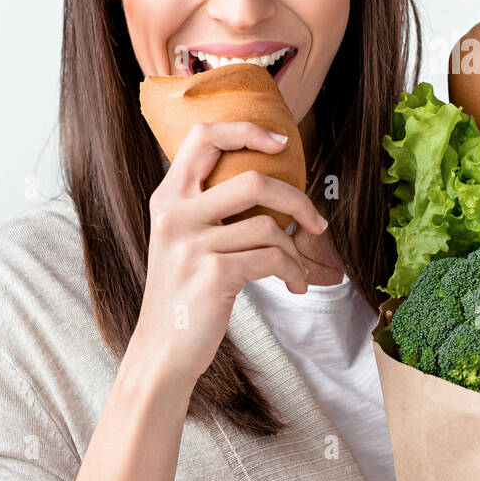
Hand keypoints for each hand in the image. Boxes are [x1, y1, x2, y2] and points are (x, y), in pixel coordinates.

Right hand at [130, 121, 328, 389]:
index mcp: (167, 198)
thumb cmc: (185, 293)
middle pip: (253, 180)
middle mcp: (175, 215)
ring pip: (270, 227)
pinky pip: (272, 259)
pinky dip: (293, 272)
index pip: (204, 136)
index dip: (246, 130)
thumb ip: (209, 207)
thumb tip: (271, 183)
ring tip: (296, 271)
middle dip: (298, 201)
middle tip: (316, 223)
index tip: (282, 143)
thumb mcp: (183, 239)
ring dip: (295, 253)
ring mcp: (192, 244)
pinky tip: (295, 286)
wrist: (163, 350)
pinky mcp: (212, 274)